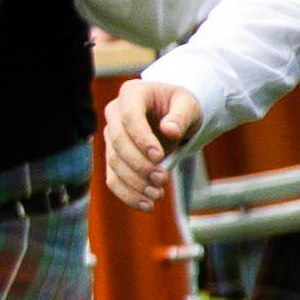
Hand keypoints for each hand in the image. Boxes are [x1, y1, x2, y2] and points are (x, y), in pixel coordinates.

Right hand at [101, 79, 199, 208]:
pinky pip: (113, 178)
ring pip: (114, 163)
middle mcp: (114, 114)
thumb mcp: (188, 105)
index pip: (129, 117)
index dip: (141, 138)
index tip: (159, 157)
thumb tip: (170, 131)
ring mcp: (111, 137)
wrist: (173, 116)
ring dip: (134, 183)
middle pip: (118, 142)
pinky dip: (127, 194)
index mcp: (131, 94)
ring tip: (157, 195)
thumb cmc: (181, 107)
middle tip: (162, 179)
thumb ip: (181, 116)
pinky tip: (145, 205)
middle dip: (139, 164)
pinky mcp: (114, 158)